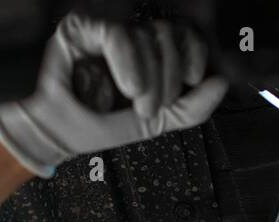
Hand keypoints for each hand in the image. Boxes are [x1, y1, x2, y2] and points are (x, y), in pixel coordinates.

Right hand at [0, 13, 228, 177]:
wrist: (58, 135)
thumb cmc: (97, 126)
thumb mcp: (153, 122)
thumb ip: (189, 108)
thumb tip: (220, 83)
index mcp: (145, 53)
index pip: (181, 34)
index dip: (194, 52)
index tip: (193, 78)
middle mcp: (127, 37)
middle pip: (168, 33)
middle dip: (169, 77)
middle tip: (152, 107)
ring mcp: (104, 31)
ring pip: (146, 36)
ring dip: (149, 79)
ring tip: (136, 103)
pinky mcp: (81, 29)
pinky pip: (119, 34)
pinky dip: (129, 64)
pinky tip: (129, 87)